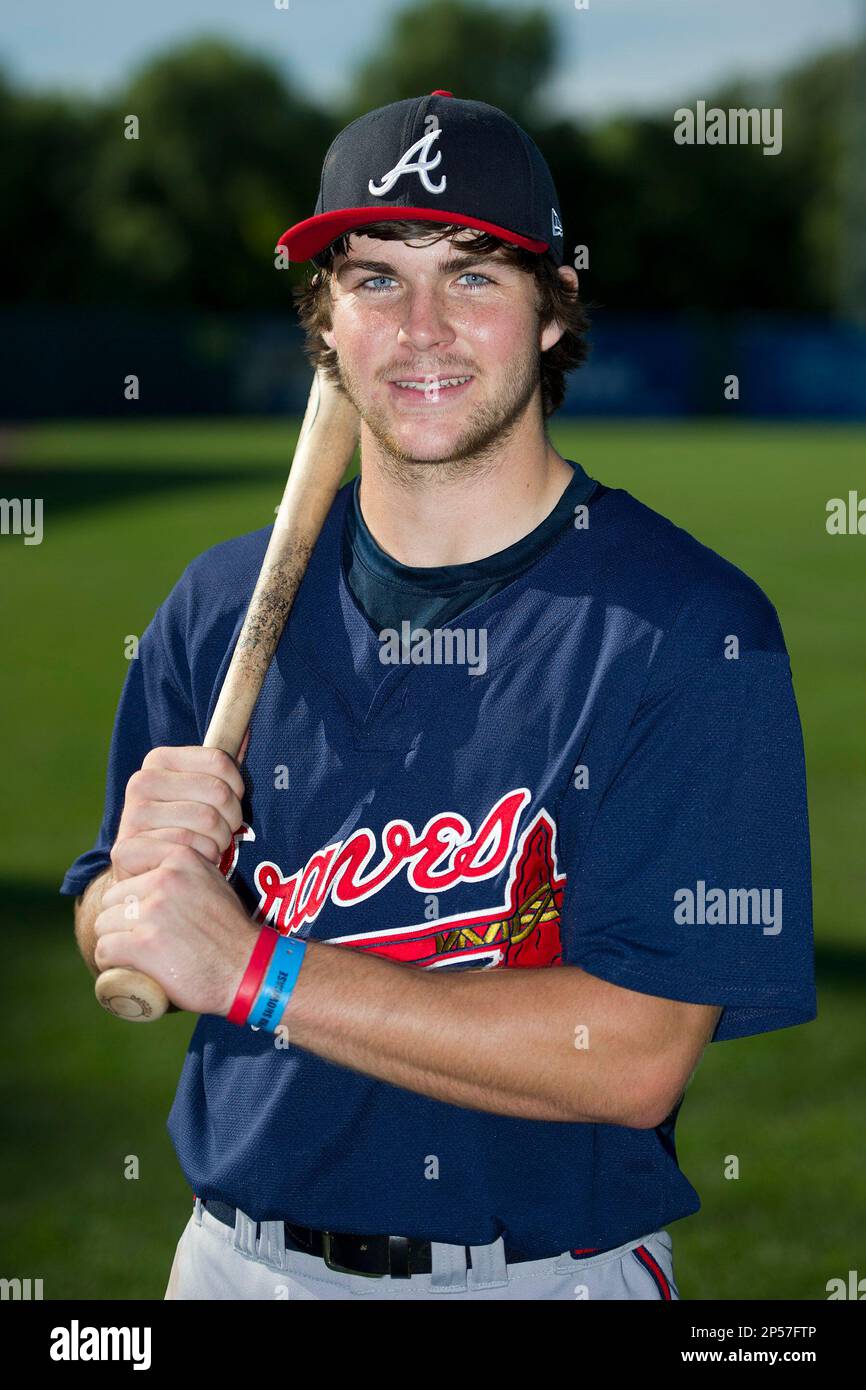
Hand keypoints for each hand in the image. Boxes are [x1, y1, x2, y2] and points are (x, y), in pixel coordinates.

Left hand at [94, 839, 259, 1016]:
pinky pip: (105, 949)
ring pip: (104, 924)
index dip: (127, 882)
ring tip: (136, 954)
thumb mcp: (211, 882)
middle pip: (112, 897)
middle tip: (142, 937)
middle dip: (121, 918)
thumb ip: (182, 870)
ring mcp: (154, 912)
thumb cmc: (229, 932)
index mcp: (182, 858)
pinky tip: (128, 966)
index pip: (125, 853)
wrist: (249, 972)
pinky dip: (111, 963)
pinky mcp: (144, 944)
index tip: (136, 902)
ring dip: (115, 941)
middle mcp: (165, 879)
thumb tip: (149, 871)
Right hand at [112, 745, 245, 881]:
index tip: (231, 800)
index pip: (219, 761)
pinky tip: (194, 859)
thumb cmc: (181, 822)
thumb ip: (220, 764)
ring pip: (208, 821)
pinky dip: (202, 858)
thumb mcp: (198, 788)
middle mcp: (141, 781)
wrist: (144, 865)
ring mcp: (133, 814)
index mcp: (158, 759)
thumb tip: (246, 728)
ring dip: (220, 841)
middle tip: (224, 830)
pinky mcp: (129, 847)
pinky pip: (189, 847)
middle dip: (232, 818)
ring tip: (211, 845)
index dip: (236, 786)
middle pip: (218, 792)